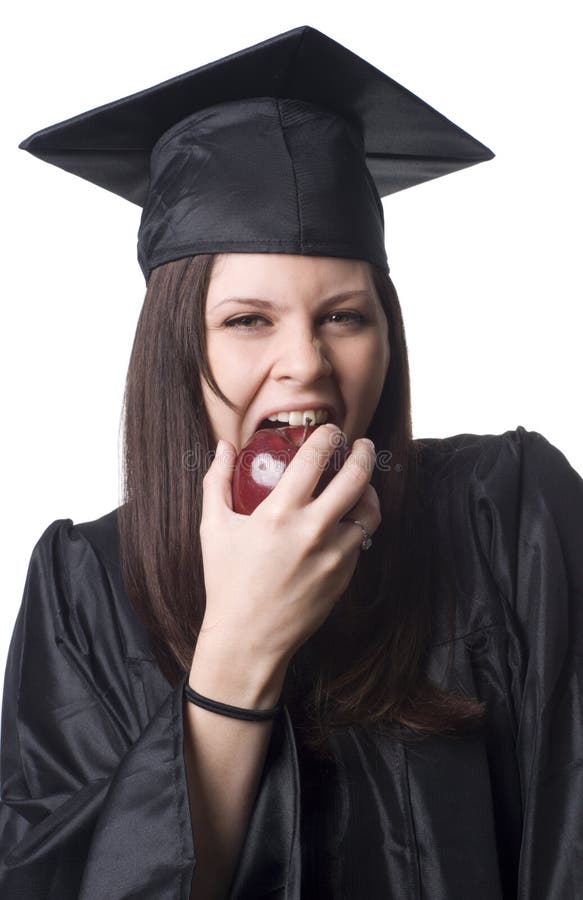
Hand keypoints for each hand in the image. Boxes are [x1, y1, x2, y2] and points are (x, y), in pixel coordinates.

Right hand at [198, 424, 380, 671]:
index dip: (328, 435)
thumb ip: (217, 481)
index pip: (315, 458)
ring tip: (360, 485)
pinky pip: (359, 541)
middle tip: (361, 445)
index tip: (331, 430)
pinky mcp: (345, 576)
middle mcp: (313, 531)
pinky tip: (344, 522)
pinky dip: (356, 525)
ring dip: (368, 491)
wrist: (248, 640)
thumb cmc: (227, 582)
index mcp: (279, 513)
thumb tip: (223, 446)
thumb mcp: (213, 528)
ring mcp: (334, 555)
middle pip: (356, 478)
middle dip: (363, 453)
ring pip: (369, 511)